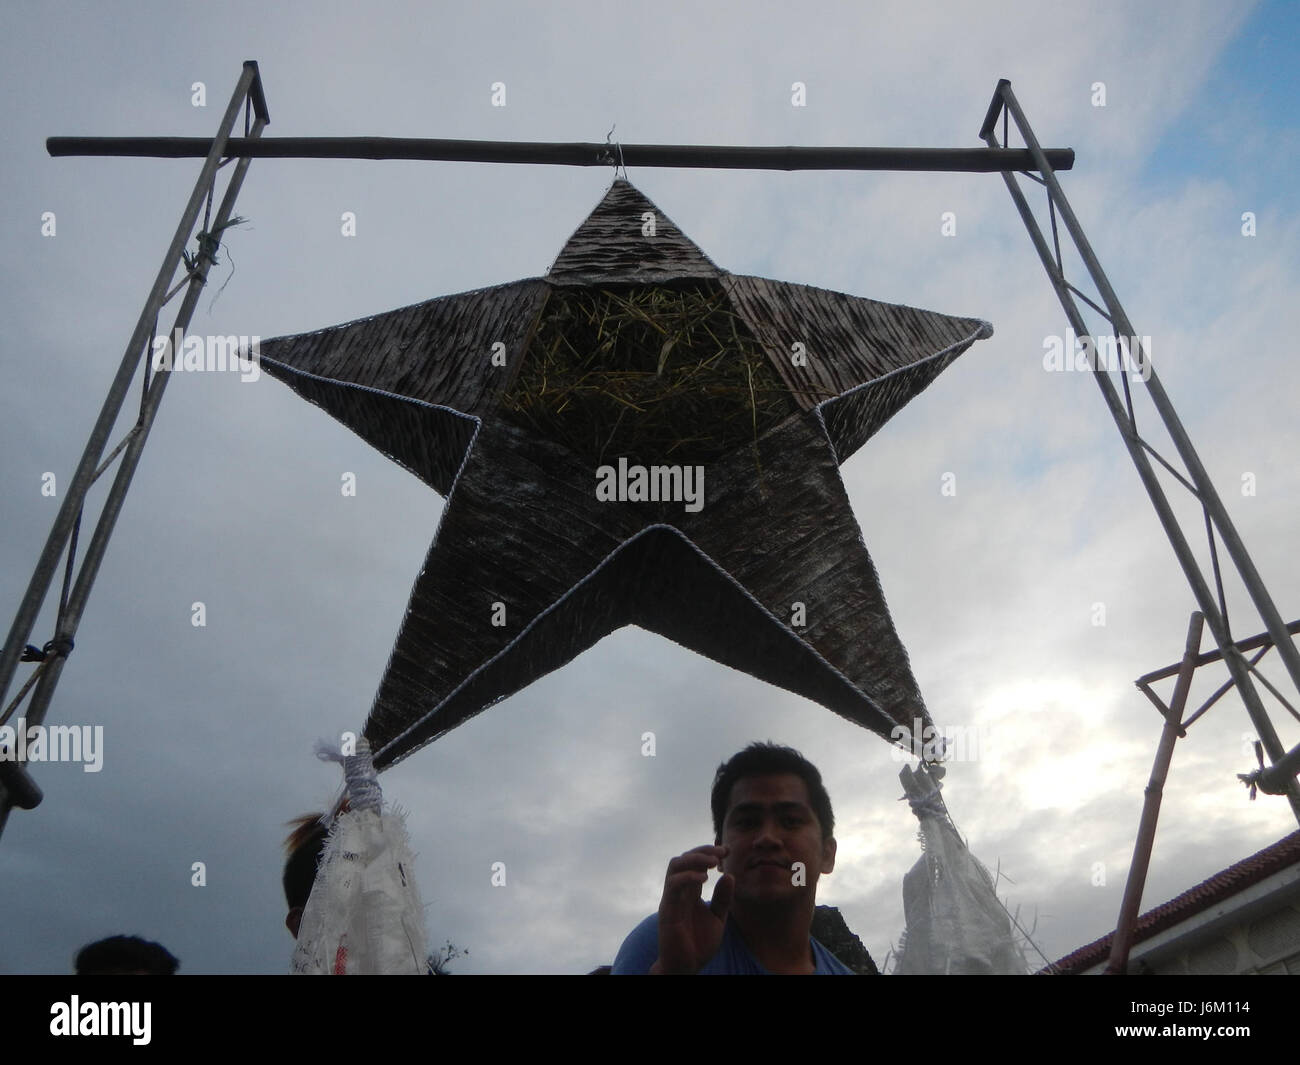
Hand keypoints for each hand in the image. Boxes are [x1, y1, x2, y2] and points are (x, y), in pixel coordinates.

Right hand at [653, 844, 733, 974]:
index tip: (727, 851)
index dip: (708, 852)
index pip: (695, 863)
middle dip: (702, 850)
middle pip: (683, 858)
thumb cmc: (699, 944)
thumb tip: (729, 876)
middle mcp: (679, 891)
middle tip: (721, 853)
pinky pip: (673, 885)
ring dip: (694, 859)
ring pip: (675, 865)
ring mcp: (671, 898)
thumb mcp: (717, 918)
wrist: (686, 967)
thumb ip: (722, 899)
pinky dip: (688, 877)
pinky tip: (704, 879)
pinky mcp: (668, 909)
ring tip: (713, 862)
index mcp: (690, 892)